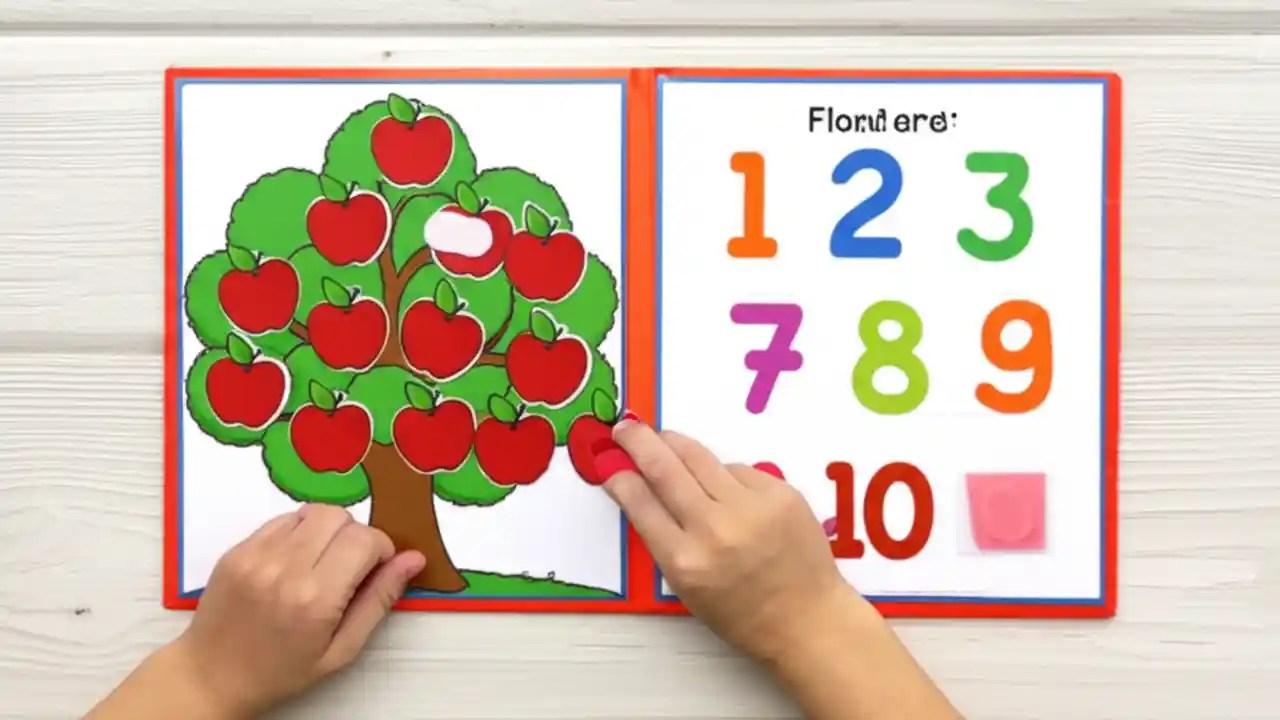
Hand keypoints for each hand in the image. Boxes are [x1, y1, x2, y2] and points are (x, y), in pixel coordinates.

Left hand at [170, 504, 424, 717]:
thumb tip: (414, 559)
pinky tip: (294, 562)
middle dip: (355, 535)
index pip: (365, 540)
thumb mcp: (341, 650)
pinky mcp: (237, 550)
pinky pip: (282, 519)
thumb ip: (379, 600)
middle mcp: (284, 569)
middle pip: (339, 516)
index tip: (375, 570)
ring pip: (311, 512)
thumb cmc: (282, 672)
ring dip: (327, 530)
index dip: (381, 550)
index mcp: (315, 599)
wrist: (212, 677)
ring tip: (320, 563)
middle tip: (349, 566)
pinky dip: (298, 533)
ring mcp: (255, 556)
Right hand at [596, 418, 861, 662]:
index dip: (619, 477)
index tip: (610, 462)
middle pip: (665, 467)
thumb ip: (664, 539)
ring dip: (676, 445)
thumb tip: (640, 490)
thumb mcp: (687, 587)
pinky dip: (724, 474)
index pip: (639, 503)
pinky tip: (725, 488)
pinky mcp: (780, 493)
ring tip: (664, 439)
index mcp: (685, 561)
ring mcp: (750, 507)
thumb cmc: (741, 612)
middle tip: (625, 427)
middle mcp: (714, 529)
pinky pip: (739, 470)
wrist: (806, 619)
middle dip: (638, 442)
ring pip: (701, 458)